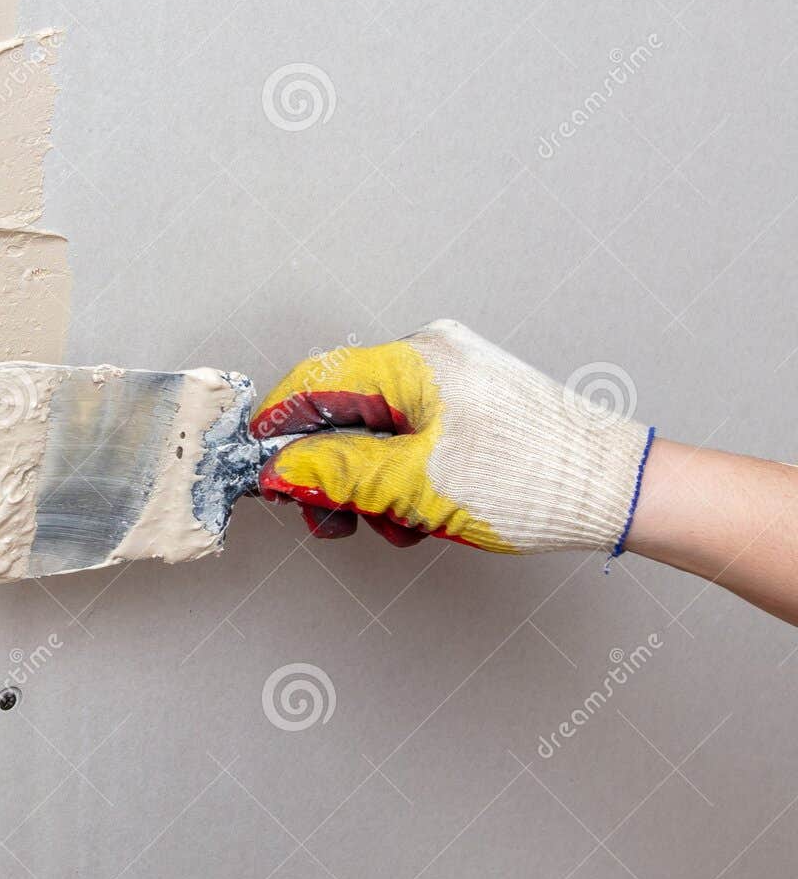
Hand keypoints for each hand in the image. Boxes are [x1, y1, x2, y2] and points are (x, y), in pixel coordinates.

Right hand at [252, 320, 652, 555]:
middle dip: (332, 470)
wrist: (620, 491)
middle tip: (332, 519)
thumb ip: (339, 472)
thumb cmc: (536, 480)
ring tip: (402, 524)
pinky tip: (428, 514)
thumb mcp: (419, 486)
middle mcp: (433, 354)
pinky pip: (414, 436)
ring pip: (379, 429)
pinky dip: (407, 477)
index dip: (278, 427)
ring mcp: (456, 377)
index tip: (259, 469)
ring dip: (373, 483)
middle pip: (346, 408)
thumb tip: (280, 467)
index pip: (316, 381)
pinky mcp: (474, 404)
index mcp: (416, 358)